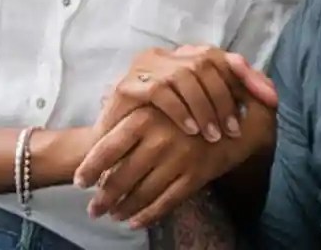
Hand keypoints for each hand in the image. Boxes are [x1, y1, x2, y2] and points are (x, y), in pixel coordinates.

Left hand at [75, 102, 272, 229]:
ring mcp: (179, 160)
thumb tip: (103, 111)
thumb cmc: (194, 102)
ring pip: (143, 192)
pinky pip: (167, 201)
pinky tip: (135, 222)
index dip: (92, 166)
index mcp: (146, 117)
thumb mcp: (162, 98)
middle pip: (123, 175)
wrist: (240, 114)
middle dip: (104, 197)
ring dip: (123, 208)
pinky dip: (149, 214)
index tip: (80, 181)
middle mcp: (159, 140)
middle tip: (92, 209)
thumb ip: (135, 109)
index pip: (110, 146)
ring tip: (111, 216)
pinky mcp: (196, 176)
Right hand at [97, 45, 276, 143]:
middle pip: (206, 62)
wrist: (111, 149)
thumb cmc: (158, 132)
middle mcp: (163, 56)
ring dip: (204, 107)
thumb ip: (229, 100)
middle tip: (234, 129)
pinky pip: (160, 91)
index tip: (269, 99)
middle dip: (226, 96)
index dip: (247, 75)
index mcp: (180, 58)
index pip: (221, 56)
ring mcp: (143, 68)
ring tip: (213, 135)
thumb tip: (271, 94)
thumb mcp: (199, 115)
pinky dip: (180, 110)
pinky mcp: (127, 85)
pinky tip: (191, 129)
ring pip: (185, 75)